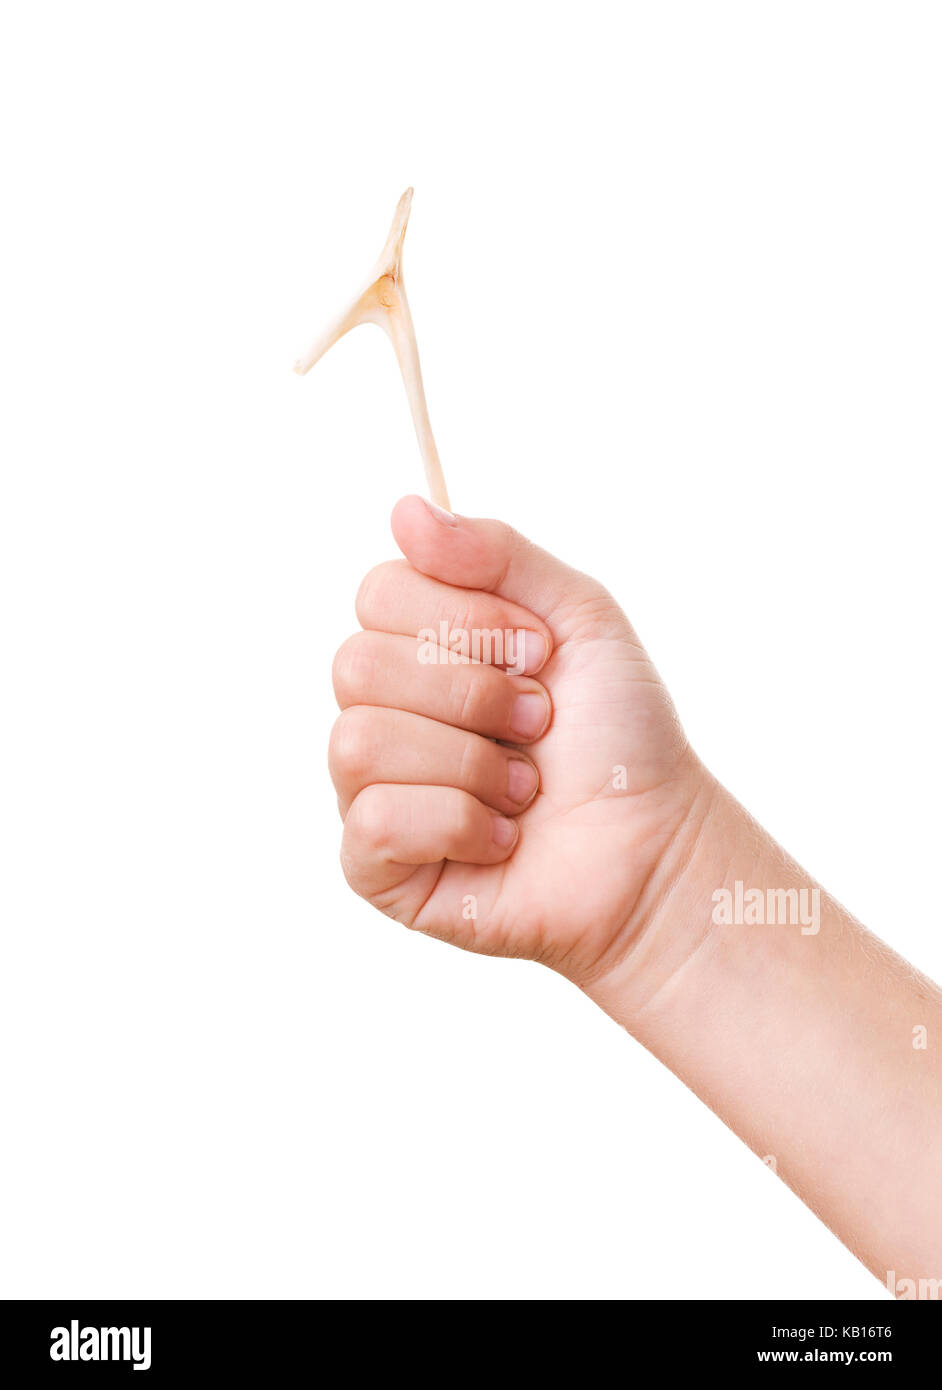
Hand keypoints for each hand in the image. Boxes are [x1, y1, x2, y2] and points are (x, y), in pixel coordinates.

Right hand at [329, 496, 708, 985]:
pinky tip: (501, 838)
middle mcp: (384, 713)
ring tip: (526, 786)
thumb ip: (497, 553)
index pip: (378, 592)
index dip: (465, 618)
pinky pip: (373, 820)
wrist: (653, 847)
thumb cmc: (619, 735)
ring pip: (360, 741)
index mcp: (420, 649)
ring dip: (471, 763)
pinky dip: (458, 823)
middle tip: (539, 722)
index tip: (539, 651)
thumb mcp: (579, 614)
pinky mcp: (374, 867)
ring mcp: (371, 790)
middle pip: (356, 664)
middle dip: (472, 693)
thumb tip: (404, 508)